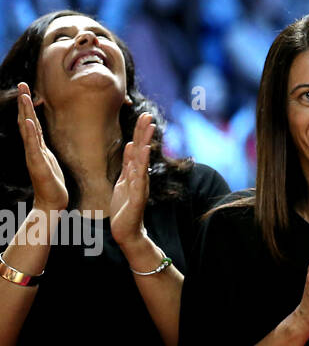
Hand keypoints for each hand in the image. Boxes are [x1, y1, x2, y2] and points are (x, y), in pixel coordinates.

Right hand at [16, 82, 65, 211]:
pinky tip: (28, 121)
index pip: (32, 121)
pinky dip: (30, 133)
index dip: (29, 106)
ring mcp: (34, 155)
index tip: (27, 89)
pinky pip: (32, 146)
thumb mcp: (50, 160)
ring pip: (28, 130)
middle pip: (27, 120)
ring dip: (25, 112)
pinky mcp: (37, 164)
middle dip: (24, 102)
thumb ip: (44, 149)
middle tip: (22, 84)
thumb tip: (44, 139)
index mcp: (38, 146)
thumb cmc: (52, 183)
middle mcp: (34, 148)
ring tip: (23, 96)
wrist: (52, 203)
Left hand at [110, 113, 154, 248]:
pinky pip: (139, 177)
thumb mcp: (123, 182)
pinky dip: (141, 163)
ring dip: (145, 142)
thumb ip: (128, 165)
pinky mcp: (137, 195)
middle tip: (148, 114)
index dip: (139, 131)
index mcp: (134, 171)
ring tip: (149, 127)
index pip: (138, 147)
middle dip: (144, 131)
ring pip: (143, 160)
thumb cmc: (124, 207)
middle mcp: (140, 175)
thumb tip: (131, 145)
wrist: (127, 231)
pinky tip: (142, 152)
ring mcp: (140, 185)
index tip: (143, 115)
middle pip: (142, 149)